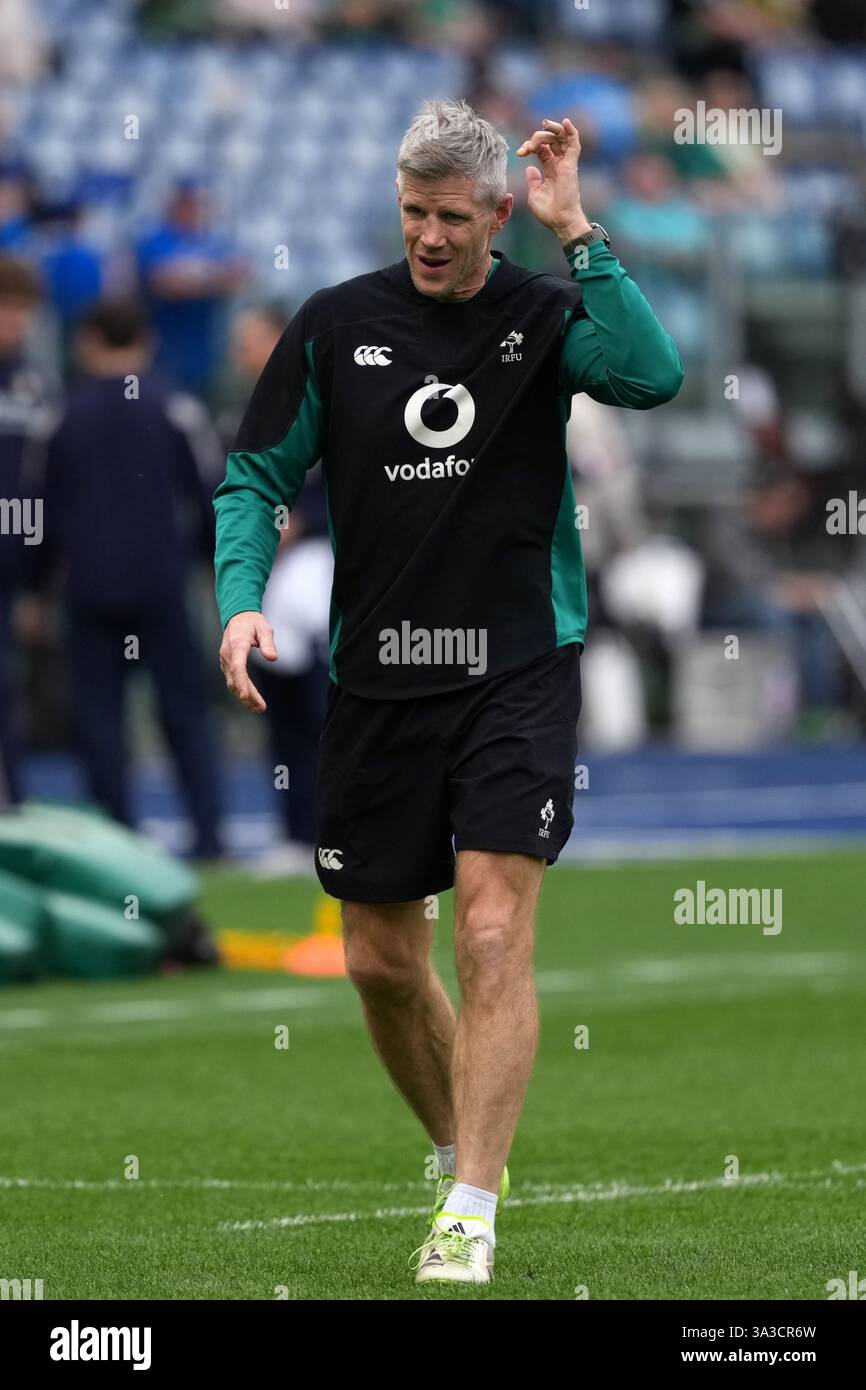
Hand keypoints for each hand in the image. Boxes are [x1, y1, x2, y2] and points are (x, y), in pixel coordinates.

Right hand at [219, 611, 276, 711]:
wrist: (237, 615)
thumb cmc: (253, 622)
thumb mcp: (264, 628)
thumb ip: (268, 643)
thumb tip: (273, 658)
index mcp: (237, 645)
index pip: (238, 668)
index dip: (242, 683)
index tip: (247, 696)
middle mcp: (227, 655)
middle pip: (236, 680)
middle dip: (247, 695)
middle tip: (261, 708)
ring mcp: (225, 660)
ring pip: (232, 683)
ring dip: (244, 696)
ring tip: (258, 708)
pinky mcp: (227, 664)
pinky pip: (232, 680)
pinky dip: (240, 690)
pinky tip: (250, 700)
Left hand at [516, 116, 591, 242]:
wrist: (561, 221)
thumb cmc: (549, 213)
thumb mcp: (534, 195)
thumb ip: (532, 181)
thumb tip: (529, 169)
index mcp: (550, 170)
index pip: (542, 149)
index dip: (530, 146)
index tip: (520, 153)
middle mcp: (559, 164)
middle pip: (551, 141)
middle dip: (538, 137)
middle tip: (529, 145)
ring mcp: (566, 164)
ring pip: (562, 138)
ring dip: (553, 129)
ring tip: (544, 123)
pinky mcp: (571, 165)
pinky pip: (574, 144)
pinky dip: (572, 132)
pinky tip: (566, 122)